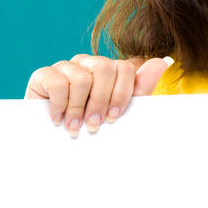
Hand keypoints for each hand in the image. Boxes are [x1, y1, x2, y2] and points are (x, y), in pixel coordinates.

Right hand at [24, 54, 172, 136]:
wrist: (55, 146)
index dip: (122, 94)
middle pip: (104, 68)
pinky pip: (57, 82)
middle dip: (102, 101)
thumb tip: (164, 60)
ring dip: (79, 108)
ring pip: (81, 77)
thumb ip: (141, 87)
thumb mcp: (120, 111)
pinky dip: (59, 105)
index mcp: (108, 70)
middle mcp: (87, 64)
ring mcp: (65, 67)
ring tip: (75, 128)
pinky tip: (58, 119)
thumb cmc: (91, 127)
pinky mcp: (43, 75)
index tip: (114, 118)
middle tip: (94, 125)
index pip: (124, 68)